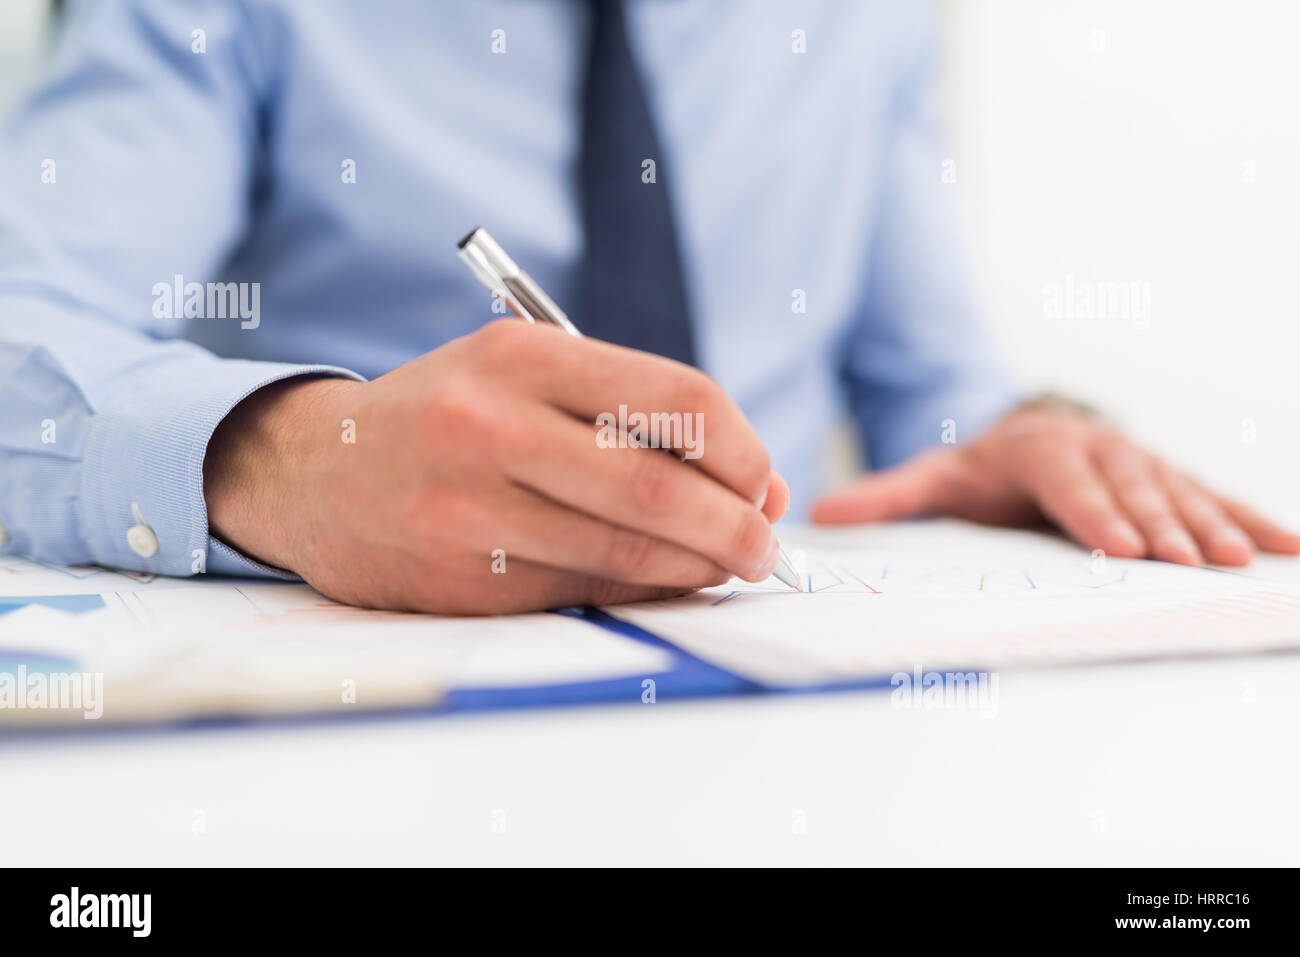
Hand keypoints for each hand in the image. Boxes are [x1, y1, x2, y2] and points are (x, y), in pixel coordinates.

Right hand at [204, 319, 788, 612]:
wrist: (315, 473)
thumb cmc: (447, 417)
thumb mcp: (526, 377)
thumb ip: (635, 416)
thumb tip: (757, 485)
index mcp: (523, 356)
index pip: (677, 396)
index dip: (743, 447)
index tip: (764, 480)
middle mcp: (491, 425)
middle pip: (659, 487)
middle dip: (737, 526)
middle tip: (765, 546)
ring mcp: (468, 507)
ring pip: (625, 550)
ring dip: (698, 568)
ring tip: (726, 566)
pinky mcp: (457, 578)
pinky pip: (581, 591)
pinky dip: (638, 589)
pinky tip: (659, 581)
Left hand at [811, 403, 1299, 565]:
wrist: (1021, 435)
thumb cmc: (977, 469)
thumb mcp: (931, 477)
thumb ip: (885, 497)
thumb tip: (822, 515)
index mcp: (1038, 451)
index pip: (1067, 483)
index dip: (1092, 513)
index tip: (1116, 545)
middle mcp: (1096, 451)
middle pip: (1131, 490)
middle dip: (1160, 526)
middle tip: (1189, 563)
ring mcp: (1138, 462)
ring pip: (1177, 493)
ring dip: (1211, 526)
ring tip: (1241, 561)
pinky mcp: (1167, 478)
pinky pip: (1213, 496)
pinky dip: (1250, 518)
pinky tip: (1286, 547)